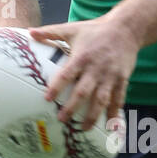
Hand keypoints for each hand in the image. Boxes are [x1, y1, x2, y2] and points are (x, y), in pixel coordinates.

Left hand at [30, 13, 139, 129]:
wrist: (126, 28)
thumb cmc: (96, 29)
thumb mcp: (73, 29)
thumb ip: (51, 32)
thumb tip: (30, 32)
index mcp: (81, 57)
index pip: (67, 74)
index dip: (57, 87)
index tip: (47, 99)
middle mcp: (95, 69)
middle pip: (83, 92)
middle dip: (72, 107)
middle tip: (62, 120)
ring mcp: (110, 76)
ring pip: (101, 100)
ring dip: (93, 115)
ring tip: (84, 128)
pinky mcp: (122, 79)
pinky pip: (118, 99)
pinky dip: (115, 113)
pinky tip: (112, 125)